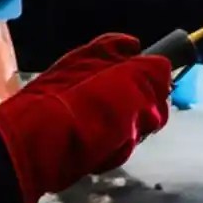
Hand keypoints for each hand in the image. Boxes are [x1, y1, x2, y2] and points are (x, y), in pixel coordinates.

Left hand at [0, 33, 172, 202]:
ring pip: (124, 117)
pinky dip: (109, 149)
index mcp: (100, 54)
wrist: (37, 146)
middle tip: (138, 120)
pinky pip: (106, 140)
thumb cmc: (88, 108)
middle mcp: (88, 75)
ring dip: (127, 132)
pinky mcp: (74, 134)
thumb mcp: (131, 82)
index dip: (149, 66)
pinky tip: (101, 153)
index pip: (134, 49)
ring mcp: (79, 105)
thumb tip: (164, 69)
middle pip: (133, 88)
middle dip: (142, 107)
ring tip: (114, 140)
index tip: (157, 88)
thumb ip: (153, 72)